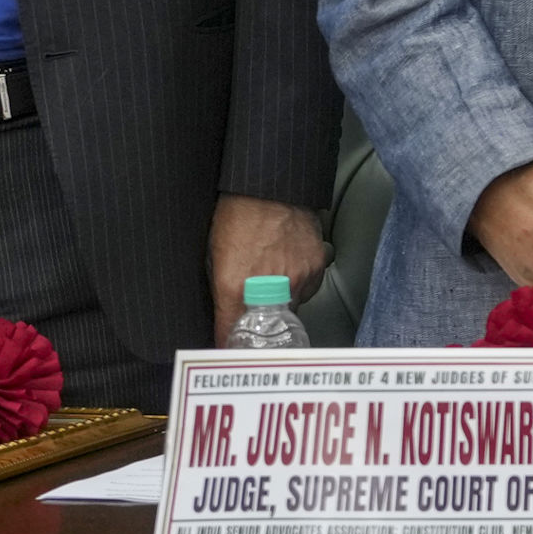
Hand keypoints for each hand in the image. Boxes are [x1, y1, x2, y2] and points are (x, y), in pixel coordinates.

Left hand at [208, 194, 328, 338]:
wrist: (269, 185)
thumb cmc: (236, 217)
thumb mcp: (216, 257)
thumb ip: (221, 294)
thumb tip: (225, 320)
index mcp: (233, 288)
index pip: (229, 334)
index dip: (229, 343)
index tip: (229, 348)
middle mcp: (268, 289)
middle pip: (266, 326)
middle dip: (260, 324)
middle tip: (255, 312)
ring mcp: (297, 278)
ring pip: (291, 307)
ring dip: (282, 301)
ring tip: (274, 279)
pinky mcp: (316, 266)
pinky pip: (309, 287)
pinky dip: (299, 283)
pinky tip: (290, 266)